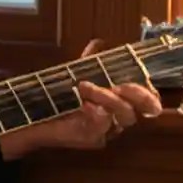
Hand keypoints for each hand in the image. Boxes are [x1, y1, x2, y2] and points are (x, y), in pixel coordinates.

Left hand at [0, 39, 162, 158]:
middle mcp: (116, 118)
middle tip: (120, 84)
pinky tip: (85, 105)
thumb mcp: (75, 74)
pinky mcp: (91, 139)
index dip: (150, 91)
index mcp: (118, 102)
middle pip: (142, 109)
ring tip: (85, 87)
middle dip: (136, 94)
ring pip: (124, 118)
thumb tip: (99, 42)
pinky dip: (98, 114)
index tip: (142, 78)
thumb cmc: (58, 97)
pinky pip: (103, 129)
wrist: (31, 116)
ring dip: (108, 98)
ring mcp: (106, 131)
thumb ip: (89, 61)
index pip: (148, 101)